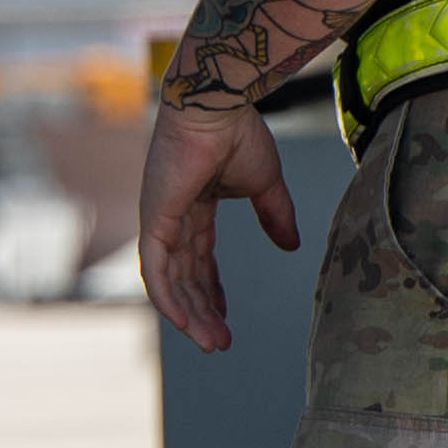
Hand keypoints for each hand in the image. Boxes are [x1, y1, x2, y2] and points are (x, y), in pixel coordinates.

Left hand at [135, 95, 299, 357]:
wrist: (219, 105)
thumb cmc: (238, 131)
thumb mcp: (264, 184)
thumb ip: (275, 216)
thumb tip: (292, 245)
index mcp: (195, 204)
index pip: (200, 258)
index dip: (212, 289)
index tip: (225, 316)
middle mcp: (174, 215)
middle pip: (185, 276)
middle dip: (202, 310)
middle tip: (219, 342)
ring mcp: (161, 218)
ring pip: (171, 280)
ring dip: (190, 314)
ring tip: (212, 342)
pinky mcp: (155, 219)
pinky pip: (156, 269)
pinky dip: (167, 298)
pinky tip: (184, 323)